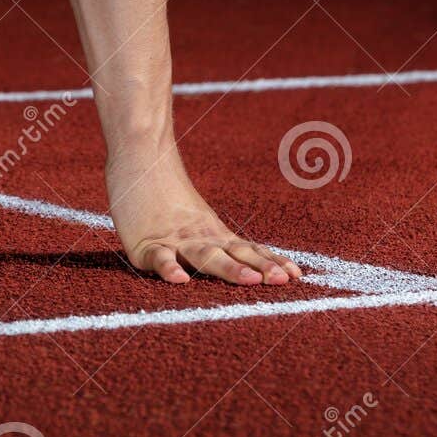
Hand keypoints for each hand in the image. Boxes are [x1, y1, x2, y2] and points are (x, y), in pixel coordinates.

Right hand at [106, 142, 301, 285]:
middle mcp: (199, 237)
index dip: (271, 262)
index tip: (298, 276)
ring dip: (229, 269)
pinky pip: (159, 258)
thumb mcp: (193, 216)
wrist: (138, 156)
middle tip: (282, 280)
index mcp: (212, 233)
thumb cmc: (161, 190)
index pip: (247, 249)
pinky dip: (169, 268)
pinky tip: (180, 280)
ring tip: (249, 281)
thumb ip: (210, 235)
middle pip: (234, 254)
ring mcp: (173, 240)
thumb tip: (232, 252)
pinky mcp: (145, 244)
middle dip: (259, 267)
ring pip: (204, 256)